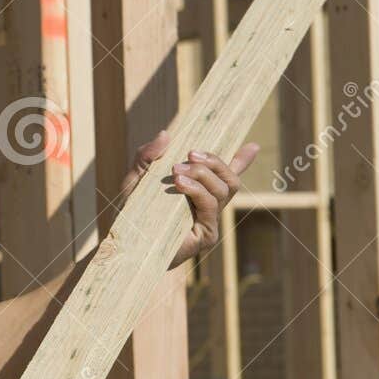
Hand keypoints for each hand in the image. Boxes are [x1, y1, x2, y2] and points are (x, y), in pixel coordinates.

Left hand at [119, 130, 258, 266]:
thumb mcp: (137, 178)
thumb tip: (166, 134)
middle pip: (230, 179)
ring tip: (177, 172)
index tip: (254, 145)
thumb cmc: (131, 212)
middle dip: (214, 161)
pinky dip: (198, 190)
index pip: (225, 176)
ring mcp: (209, 222)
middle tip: (189, 154)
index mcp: (197, 193)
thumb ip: (148, 156)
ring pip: (223, 189)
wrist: (124, 243)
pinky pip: (210, 205)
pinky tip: (180, 184)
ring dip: (202, 174)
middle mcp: (207, 208)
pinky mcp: (206, 235)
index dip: (242, 161)